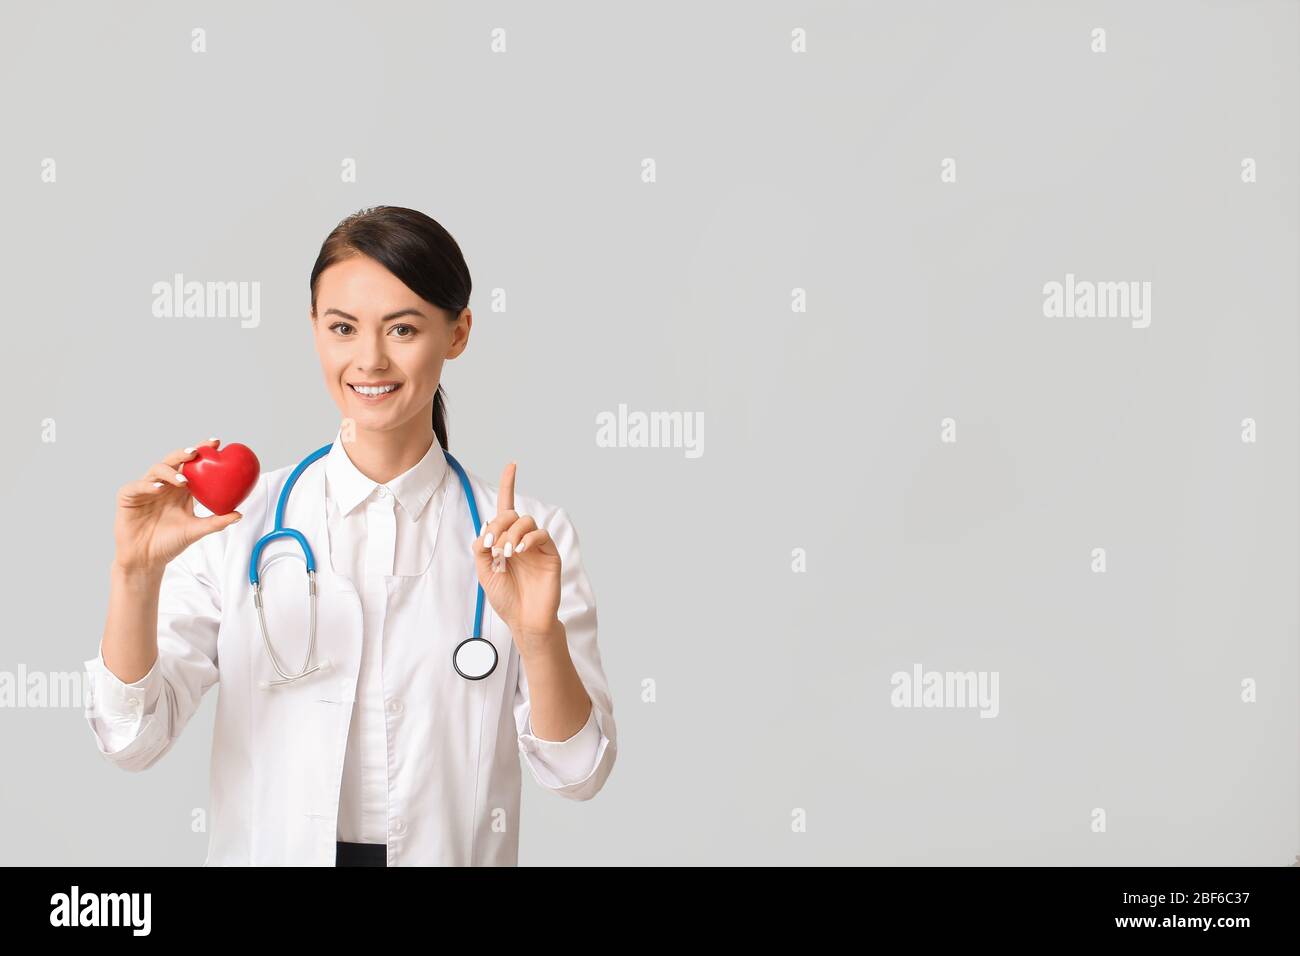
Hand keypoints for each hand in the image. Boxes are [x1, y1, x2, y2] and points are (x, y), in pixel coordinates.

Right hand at [113, 438, 242, 574]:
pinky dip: (148, 485)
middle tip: (197, 453)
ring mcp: (145, 489)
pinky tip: (159, 488)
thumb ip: (216, 522)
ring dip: (170, 471)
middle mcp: (164, 485)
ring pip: (156, 470)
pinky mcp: (128, 497)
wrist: (146, 560)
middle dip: (185, 453)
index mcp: (180, 489)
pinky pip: (136, 486)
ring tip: (183, 481)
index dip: (202, 451)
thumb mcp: (196, 531)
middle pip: (173, 461)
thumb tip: (239, 514)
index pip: (192, 465)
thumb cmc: (169, 543)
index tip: (216, 443)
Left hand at [472, 461, 562, 656]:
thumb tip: (486, 529)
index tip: (512, 465)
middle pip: (512, 514)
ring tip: (506, 553)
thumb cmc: (506, 597)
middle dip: (499, 524)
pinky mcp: (549, 554)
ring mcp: (536, 546)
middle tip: (492, 545)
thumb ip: (481, 548)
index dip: (509, 485)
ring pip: (526, 522)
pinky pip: (541, 535)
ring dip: (511, 533)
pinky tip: (520, 551)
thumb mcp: (483, 571)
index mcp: (505, 540)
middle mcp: (521, 539)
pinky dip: (529, 538)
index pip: (506, 508)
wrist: (523, 619)